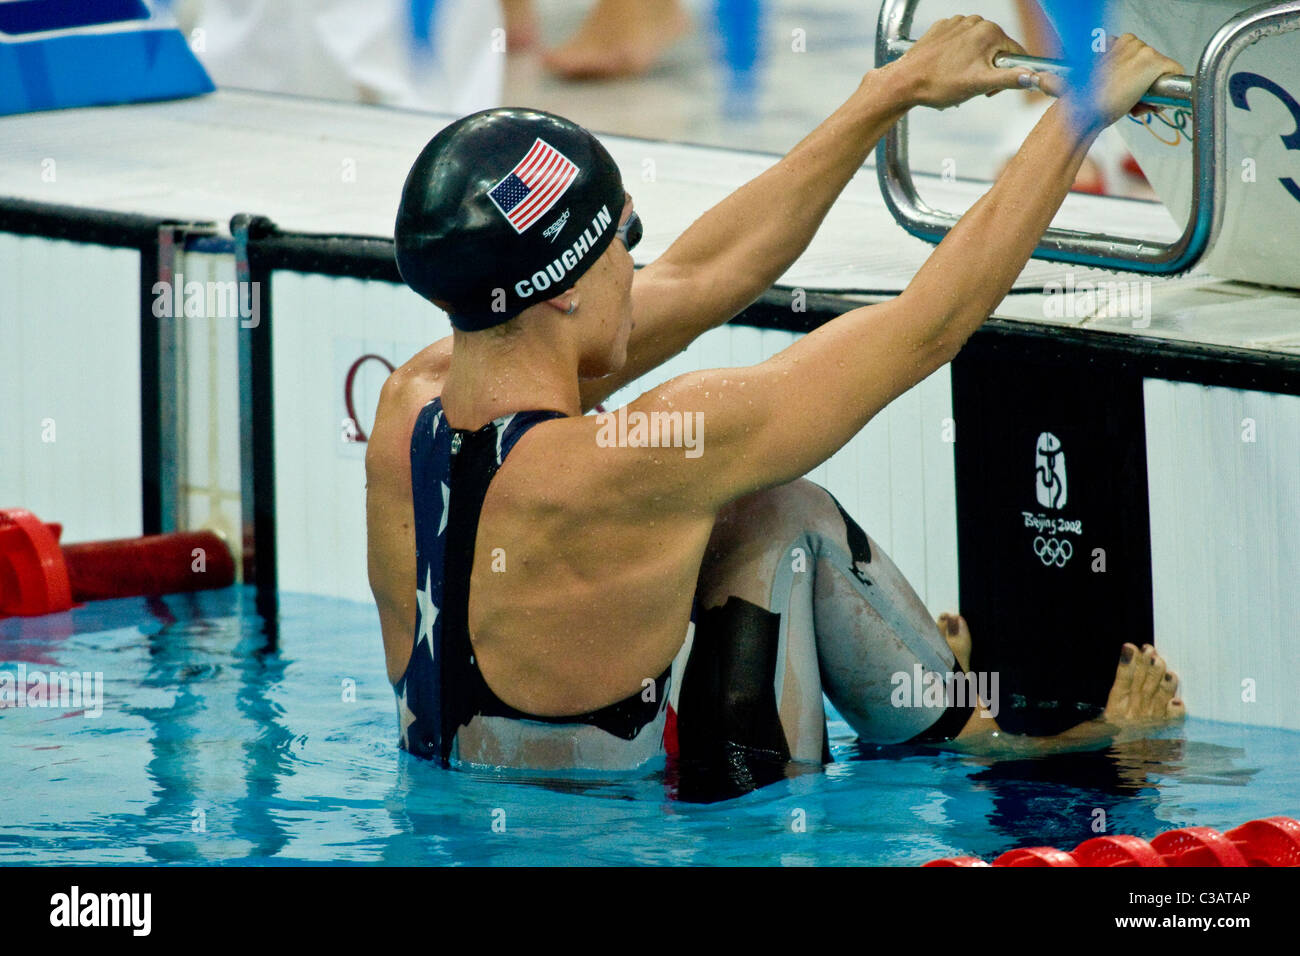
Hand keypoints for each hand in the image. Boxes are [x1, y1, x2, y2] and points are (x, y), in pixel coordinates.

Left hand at [892, 15, 1033, 109]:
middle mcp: (975, 21)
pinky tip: (946, 69)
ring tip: (956, 79)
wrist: (905, 81)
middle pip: (995, 49)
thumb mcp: (980, 84)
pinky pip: (959, 43)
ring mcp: (957, 23)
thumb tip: (1032, 77)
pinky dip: (957, 57)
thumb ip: (1009, 79)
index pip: (1014, 53)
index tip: (991, 90)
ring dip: (973, 64)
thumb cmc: (939, 84)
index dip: (1008, 75)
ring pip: (977, 47)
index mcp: (989, 32)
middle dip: (988, 70)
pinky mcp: (942, 28)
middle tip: (970, 86)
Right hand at [1037, 34, 1185, 133]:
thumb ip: (1106, 71)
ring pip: (1161, 68)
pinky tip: (1148, 102)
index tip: (1124, 90)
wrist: (1085, 111)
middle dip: (1143, 82)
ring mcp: (1145, 52)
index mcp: (1113, 42)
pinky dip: (1166, 90)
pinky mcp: (1156, 64)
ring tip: (1134, 103)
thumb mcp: (1092, 79)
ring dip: (1151, 88)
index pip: (1136, 54)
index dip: (1133, 75)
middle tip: (1129, 100)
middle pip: (1150, 60)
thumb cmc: (1085, 100)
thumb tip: (1103, 78)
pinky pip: (1174, 71)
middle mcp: (1130, 42)